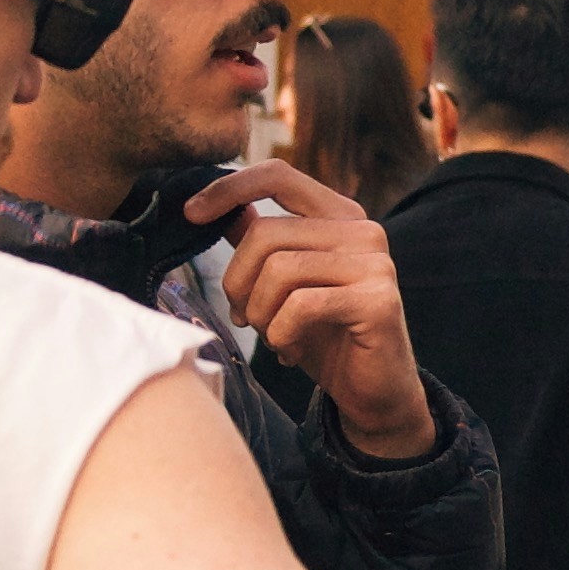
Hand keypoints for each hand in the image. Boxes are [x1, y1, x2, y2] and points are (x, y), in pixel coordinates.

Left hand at [180, 160, 437, 461]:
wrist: (372, 393)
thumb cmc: (323, 336)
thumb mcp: (283, 285)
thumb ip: (260, 242)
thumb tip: (219, 208)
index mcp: (339, 215)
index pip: (277, 176)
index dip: (228, 189)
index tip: (191, 214)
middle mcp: (362, 230)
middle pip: (265, 233)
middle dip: (237, 283)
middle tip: (243, 317)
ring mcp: (375, 264)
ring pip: (279, 270)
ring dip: (260, 314)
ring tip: (272, 336)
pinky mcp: (378, 301)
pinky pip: (300, 307)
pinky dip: (281, 335)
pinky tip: (290, 351)